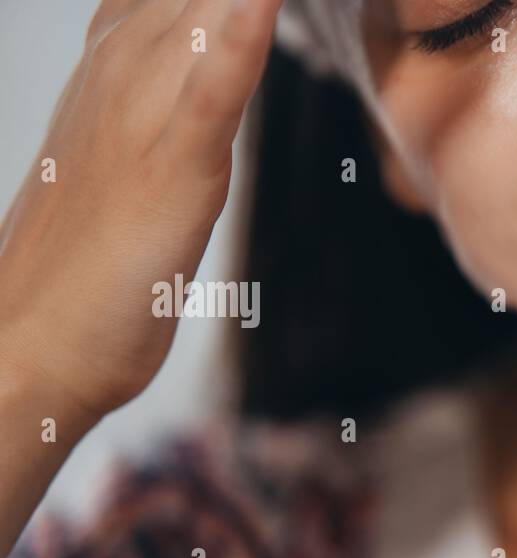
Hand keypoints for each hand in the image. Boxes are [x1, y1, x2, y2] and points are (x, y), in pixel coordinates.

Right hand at [0, 0, 281, 425]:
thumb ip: (178, 97)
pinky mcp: (163, 169)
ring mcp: (139, 112)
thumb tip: (218, 50)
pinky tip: (257, 5)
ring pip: (201, 5)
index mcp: (121, 63)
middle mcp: (126, 68)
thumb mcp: (139, 156)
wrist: (34, 339)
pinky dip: (234, 41)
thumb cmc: (92, 261)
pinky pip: (205, 90)